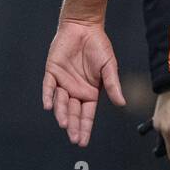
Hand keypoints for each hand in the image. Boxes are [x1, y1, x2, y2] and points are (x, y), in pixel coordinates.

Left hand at [42, 18, 125, 146]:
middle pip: (73, 113)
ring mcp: (63, 82)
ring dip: (62, 113)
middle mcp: (75, 91)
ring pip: (60, 102)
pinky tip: (49, 105)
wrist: (84, 28)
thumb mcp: (109, 67)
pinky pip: (49, 87)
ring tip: (65, 123)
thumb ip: (112, 85)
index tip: (83, 141)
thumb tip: (121, 104)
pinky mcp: (52, 72)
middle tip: (75, 139)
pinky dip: (48, 96)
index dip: (85, 127)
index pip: (86, 114)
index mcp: (90, 92)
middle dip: (74, 126)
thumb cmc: (99, 46)